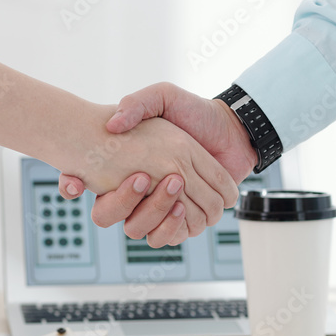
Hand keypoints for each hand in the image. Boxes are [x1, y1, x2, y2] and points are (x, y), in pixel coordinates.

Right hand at [60, 83, 257, 243]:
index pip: (105, 202)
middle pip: (127, 223)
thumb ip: (136, 104)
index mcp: (130, 171)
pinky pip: (173, 238)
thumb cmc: (194, 112)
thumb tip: (112, 125)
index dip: (111, 197)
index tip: (135, 176)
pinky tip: (184, 207)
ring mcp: (165, 209)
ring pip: (148, 234)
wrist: (231, 128)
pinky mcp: (187, 219)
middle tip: (158, 180)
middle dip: (144, 207)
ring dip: (160, 216)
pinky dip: (177, 227)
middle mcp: (144, 195)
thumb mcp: (163, 96)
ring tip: (176, 195)